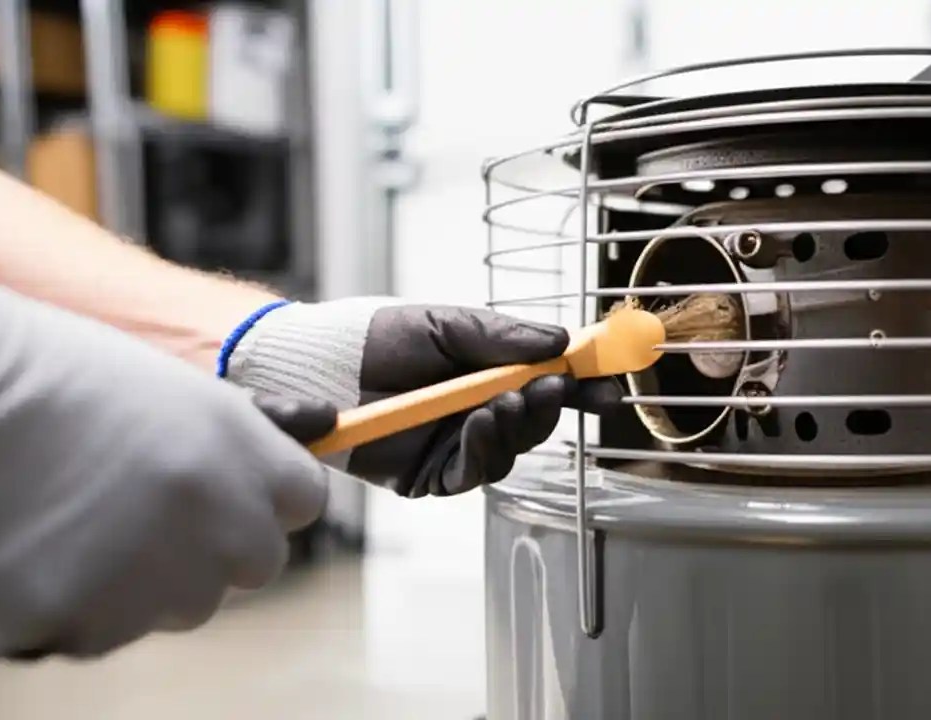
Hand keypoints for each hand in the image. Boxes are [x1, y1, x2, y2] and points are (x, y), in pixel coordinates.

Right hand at [0, 263, 329, 658]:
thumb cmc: (43, 374)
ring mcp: (155, 580)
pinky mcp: (84, 624)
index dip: (263, 496)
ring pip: (177, 606)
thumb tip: (323, 427)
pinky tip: (23, 549)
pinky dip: (65, 605)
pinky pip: (96, 632)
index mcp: (241, 451)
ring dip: (139, 578)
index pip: (302, 502)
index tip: (229, 489)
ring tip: (64, 514)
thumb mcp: (163, 386)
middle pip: (254, 563)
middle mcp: (217, 520)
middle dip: (211, 545)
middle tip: (139, 506)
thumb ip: (238, 432)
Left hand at [227, 300, 621, 496]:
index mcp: (488, 375)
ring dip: (517, 427)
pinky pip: (470, 474)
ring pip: (510, 453)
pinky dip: (483, 451)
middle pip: (535, 423)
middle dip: (552, 405)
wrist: (320, 366)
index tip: (609, 383)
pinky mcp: (429, 476)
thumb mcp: (447, 324)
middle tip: (557, 385)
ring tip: (504, 401)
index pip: (547, 384)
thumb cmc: (380, 338)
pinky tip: (479, 424)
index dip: (582, 387)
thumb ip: (502, 334)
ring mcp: (455, 448)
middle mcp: (477, 414)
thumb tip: (561, 339)